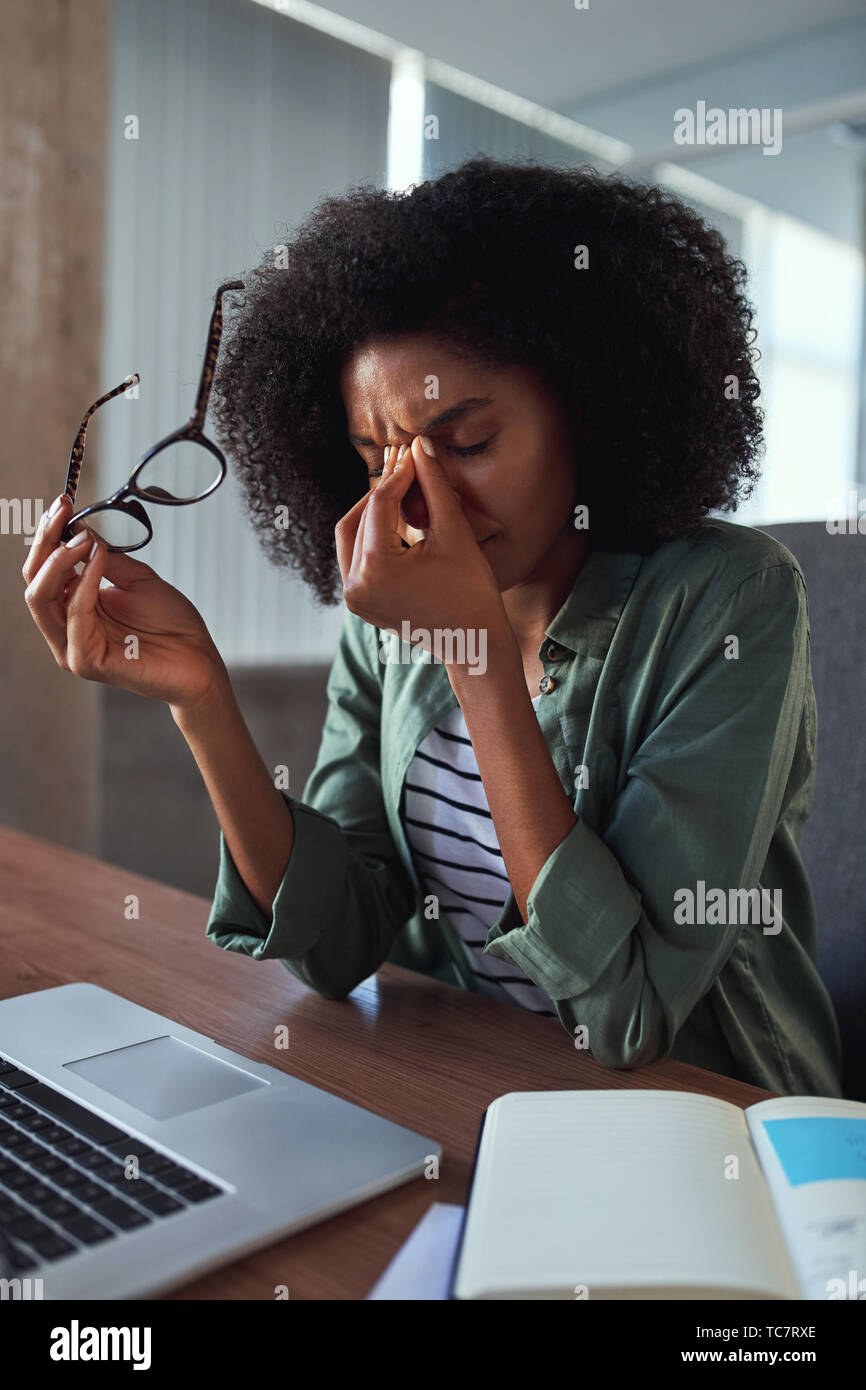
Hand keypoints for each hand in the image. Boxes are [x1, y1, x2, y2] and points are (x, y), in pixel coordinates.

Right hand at [23, 494, 226, 710]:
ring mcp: (72, 647)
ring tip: (84, 537)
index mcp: (73, 610)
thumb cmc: (170, 625)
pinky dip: (85, 581)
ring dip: (61, 560)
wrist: (199, 659)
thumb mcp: (136, 579)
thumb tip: (80, 529)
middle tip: (64, 512)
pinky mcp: (85, 660)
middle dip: (46, 542)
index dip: (48, 535)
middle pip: (34, 581)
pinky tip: (99, 558)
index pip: (43, 570)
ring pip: (41, 598)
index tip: (63, 503)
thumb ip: (106, 558)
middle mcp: (65, 630)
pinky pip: (74, 614)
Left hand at [335, 435, 505, 652]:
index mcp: (376, 569)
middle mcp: (354, 584)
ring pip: (353, 534)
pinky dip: (372, 534)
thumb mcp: (453, 532)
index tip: (413, 451)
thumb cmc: (471, 591)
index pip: (381, 503)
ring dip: (375, 510)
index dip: (398, 473)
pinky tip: (395, 517)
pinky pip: (356, 555)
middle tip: (407, 463)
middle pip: (362, 516)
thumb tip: (419, 445)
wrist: (472, 641)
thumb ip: (432, 485)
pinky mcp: (357, 601)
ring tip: (402, 488)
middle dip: (384, 489)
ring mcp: (352, 596)